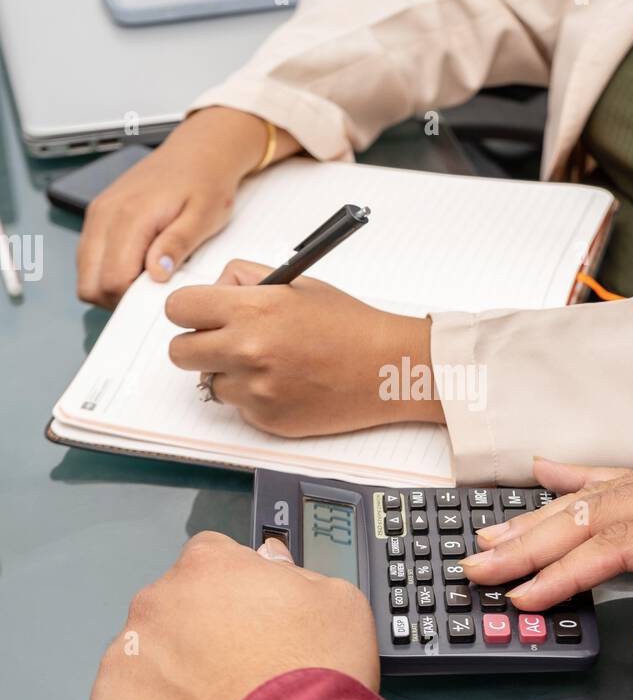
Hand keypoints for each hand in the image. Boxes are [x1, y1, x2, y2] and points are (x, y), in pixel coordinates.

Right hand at [76, 108, 297, 308]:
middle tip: (151, 293)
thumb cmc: (206, 181)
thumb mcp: (204, 216)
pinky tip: (136, 263)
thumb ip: (177, 244)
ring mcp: (97, 213)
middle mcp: (105, 214)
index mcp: (131, 216)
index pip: (112, 280)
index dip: (133, 300)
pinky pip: (88, 256)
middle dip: (118, 298)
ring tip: (146, 277)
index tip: (158, 298)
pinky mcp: (97, 214)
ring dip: (110, 285)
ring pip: (84, 273)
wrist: (199, 150)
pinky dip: (106, 269)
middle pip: (90, 283)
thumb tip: (155, 274)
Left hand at [86, 532, 378, 699]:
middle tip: (237, 675)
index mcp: (209, 565)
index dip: (235, 594)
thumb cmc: (318, 675)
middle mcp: (156, 601)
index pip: (212, 561)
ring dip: (171, 680)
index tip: (252, 625)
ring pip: (145, 660)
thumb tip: (270, 565)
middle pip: (173, 609)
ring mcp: (126, 658)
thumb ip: (295, 574)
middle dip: (198, 635)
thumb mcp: (338, 600)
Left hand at [166, 259, 442, 436]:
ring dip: (228, 374)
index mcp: (252, 309)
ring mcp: (255, 389)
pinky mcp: (266, 419)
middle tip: (223, 342)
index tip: (199, 316)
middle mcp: (247, 350)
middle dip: (197, 345)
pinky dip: (254, 397)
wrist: (386, 368)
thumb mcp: (296, 284)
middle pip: (179, 352)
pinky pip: (238, 406)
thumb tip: (214, 291)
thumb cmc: (348, 324)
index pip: (179, 308)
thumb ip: (246, 281)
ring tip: (268, 364)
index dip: (188, 311)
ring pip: (208, 382)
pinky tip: (286, 384)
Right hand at [462, 459, 632, 688]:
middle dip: (532, 542)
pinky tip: (542, 470)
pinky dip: (575, 477)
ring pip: (598, 495)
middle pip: (596, 514)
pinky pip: (619, 480)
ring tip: (490, 535)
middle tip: (479, 565)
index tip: (524, 598)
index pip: (620, 545)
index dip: (566, 573)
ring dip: (541, 516)